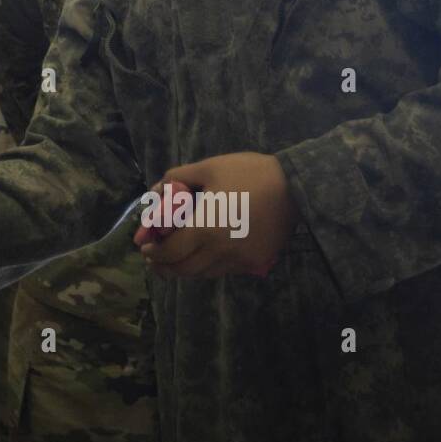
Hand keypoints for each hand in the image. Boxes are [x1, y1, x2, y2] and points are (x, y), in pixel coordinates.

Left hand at [138, 152, 296, 279]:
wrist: (294, 187)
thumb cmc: (248, 173)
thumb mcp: (208, 168)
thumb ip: (177, 178)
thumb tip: (155, 190)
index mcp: (204, 229)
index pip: (170, 252)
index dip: (154, 253)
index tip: (146, 248)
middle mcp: (220, 251)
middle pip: (184, 270)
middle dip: (164, 268)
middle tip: (155, 260)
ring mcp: (239, 260)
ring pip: (204, 274)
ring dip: (186, 269)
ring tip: (176, 258)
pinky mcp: (255, 262)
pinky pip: (224, 270)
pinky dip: (209, 266)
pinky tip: (205, 254)